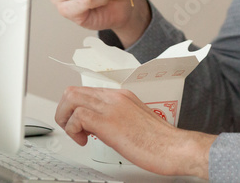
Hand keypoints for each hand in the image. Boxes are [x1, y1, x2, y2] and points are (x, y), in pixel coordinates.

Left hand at [55, 86, 214, 178]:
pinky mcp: (109, 122)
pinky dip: (73, 130)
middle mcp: (115, 97)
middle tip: (74, 129)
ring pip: (71, 98)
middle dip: (65, 112)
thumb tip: (102, 127)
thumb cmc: (160, 141)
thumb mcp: (135, 122)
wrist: (174, 148)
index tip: (80, 125)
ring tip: (77, 134)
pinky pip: (77, 117)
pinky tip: (85, 141)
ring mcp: (111, 107)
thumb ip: (118, 118)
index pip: (87, 91)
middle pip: (74, 91)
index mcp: (122, 96)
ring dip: (66, 119)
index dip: (76, 108)